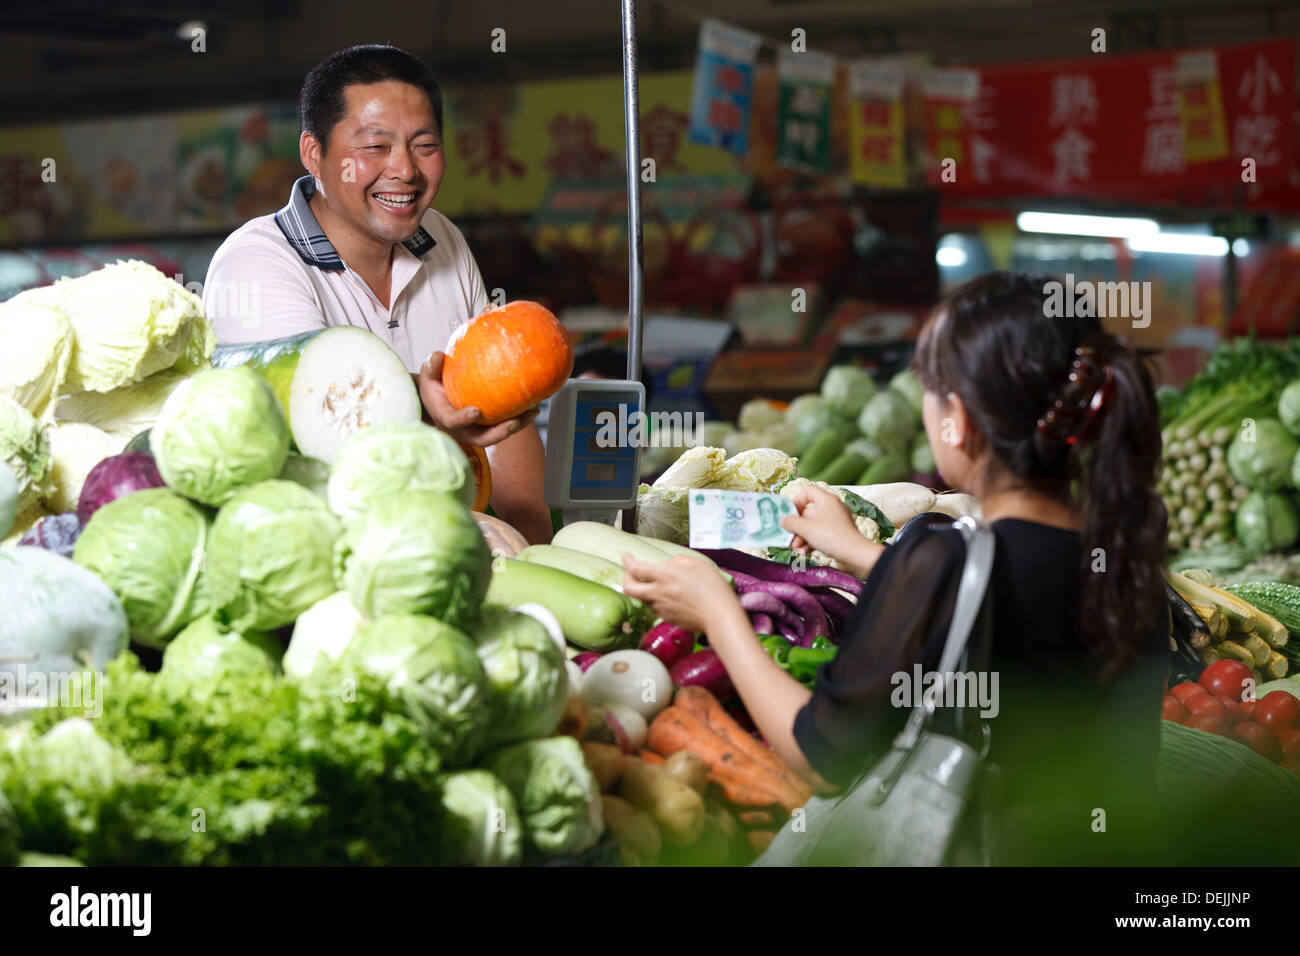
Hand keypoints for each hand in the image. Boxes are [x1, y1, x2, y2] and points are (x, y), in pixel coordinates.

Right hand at [417, 351, 537, 446]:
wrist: (437, 402)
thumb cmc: (433, 386)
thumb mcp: (428, 375)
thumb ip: (432, 367)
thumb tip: (439, 356)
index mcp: (445, 418)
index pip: (453, 421)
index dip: (463, 419)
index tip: (475, 411)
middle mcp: (463, 431)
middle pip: (483, 438)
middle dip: (500, 433)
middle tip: (514, 422)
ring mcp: (477, 432)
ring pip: (498, 435)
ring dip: (517, 426)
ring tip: (533, 412)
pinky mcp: (488, 428)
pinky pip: (505, 426)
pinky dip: (520, 418)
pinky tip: (535, 405)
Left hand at [622, 554, 739, 636]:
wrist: (719, 615)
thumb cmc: (712, 587)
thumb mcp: (696, 564)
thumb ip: (676, 561)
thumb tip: (666, 566)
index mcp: (665, 576)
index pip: (636, 569)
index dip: (627, 561)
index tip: (626, 556)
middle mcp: (658, 593)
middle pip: (629, 588)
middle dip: (626, 578)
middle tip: (631, 573)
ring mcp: (661, 608)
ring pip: (641, 599)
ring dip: (642, 590)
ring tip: (653, 584)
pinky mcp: (667, 618)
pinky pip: (654, 608)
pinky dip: (655, 600)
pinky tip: (666, 596)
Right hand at [781, 484, 882, 576]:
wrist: (854, 554)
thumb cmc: (830, 536)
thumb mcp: (805, 528)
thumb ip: (791, 522)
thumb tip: (784, 520)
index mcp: (826, 500)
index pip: (808, 491)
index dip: (796, 501)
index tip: (789, 514)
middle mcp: (832, 507)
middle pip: (808, 512)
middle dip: (797, 527)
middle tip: (789, 537)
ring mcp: (836, 521)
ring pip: (813, 526)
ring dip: (802, 537)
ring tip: (796, 549)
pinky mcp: (839, 534)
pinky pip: (821, 534)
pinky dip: (811, 542)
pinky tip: (804, 553)